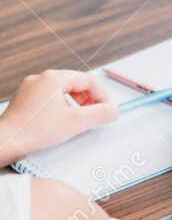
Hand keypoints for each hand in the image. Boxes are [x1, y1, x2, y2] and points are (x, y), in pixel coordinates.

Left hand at [0, 70, 117, 162]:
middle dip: (89, 100)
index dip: (101, 95)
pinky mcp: (25, 101)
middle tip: (95, 116)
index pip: (87, 80)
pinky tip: (62, 123)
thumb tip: (114, 111)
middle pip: (75, 84)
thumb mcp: (76, 123)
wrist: (7, 141)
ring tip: (80, 120)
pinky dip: (61, 108)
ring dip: (76, 104)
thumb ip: (100, 115)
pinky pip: (49, 99)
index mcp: (53, 78)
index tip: (107, 110)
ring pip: (62, 92)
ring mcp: (30, 89)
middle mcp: (40, 79)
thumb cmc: (35, 130)